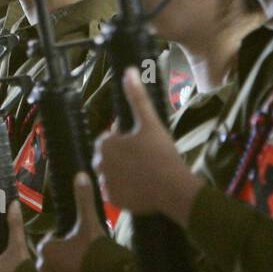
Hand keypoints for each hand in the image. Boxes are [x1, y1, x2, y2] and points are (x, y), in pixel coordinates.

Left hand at [36, 173, 104, 271]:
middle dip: (63, 258)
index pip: (51, 242)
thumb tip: (80, 174)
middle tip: (83, 259)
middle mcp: (41, 267)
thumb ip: (83, 199)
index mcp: (46, 248)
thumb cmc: (99, 252)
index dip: (66, 243)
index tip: (80, 246)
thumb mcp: (90, 223)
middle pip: (51, 259)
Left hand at [93, 67, 200, 222]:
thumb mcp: (150, 122)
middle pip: (108, 157)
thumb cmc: (161, 153)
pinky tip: (141, 186)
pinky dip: (125, 189)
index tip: (142, 144)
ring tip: (144, 172)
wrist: (173, 188)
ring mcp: (105, 184)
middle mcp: (99, 164)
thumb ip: (137, 97)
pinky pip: (116, 191)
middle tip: (145, 158)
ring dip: (123, 172)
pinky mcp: (113, 200)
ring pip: (112, 174)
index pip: (109, 139)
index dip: (125, 140)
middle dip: (122, 156)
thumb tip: (129, 71)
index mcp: (104, 144)